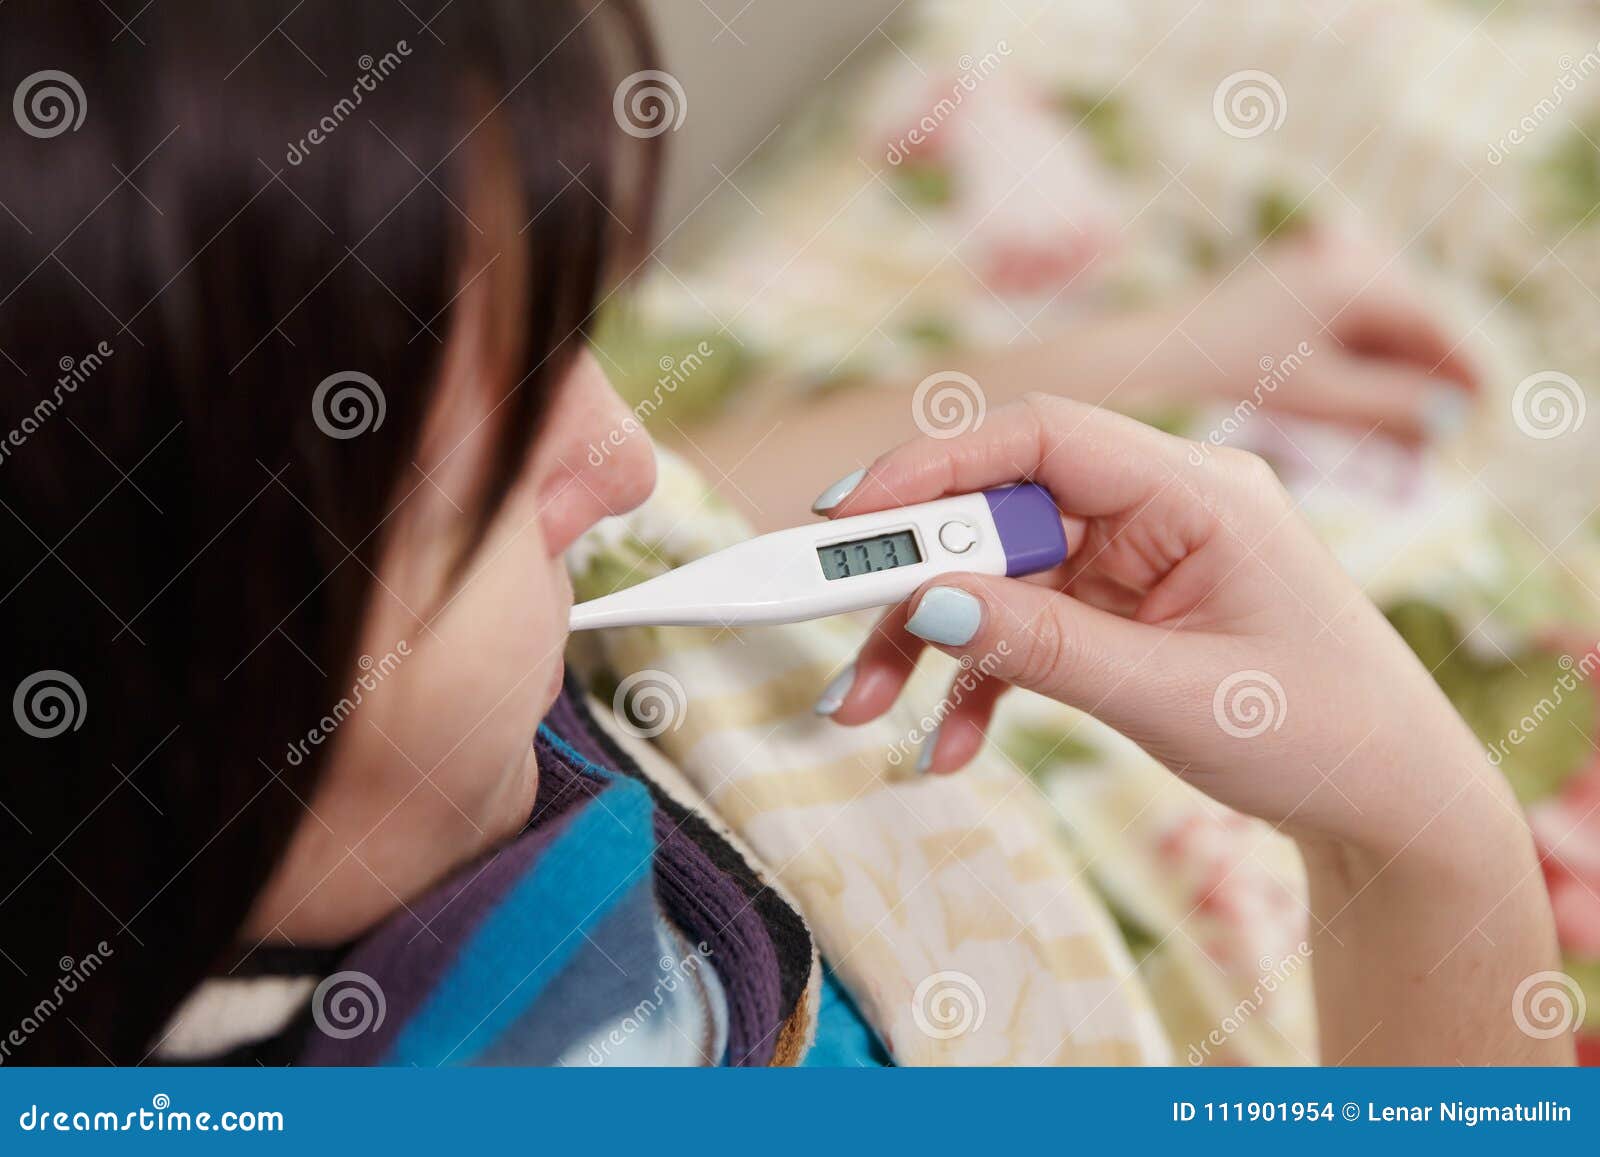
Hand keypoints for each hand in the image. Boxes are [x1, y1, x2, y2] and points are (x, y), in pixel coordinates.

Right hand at [815, 394, 1512, 857]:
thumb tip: (926, 605)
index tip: (848, 516)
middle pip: (1000, 511)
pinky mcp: (1118, 611)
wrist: (1384, 804)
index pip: (1043, 440)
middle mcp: (1159, 508)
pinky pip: (1022, 628)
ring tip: (862, 707)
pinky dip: (976, 681)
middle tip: (826, 627)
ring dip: (926, 640)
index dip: (935, 465)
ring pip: (996, 575)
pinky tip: (946, 744)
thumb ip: (1045, 648)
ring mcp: (1135, 560)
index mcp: (1198, 491)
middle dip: (912, 579)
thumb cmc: (1318, 735)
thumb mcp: (1174, 696)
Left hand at [1157, 231, 1479, 441]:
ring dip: (1396, 374)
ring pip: (1377, 327)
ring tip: (1410, 427)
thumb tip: (1451, 416)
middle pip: (1407, 323)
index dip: (1461, 366)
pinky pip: (1346, 325)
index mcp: (1352, 277)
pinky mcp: (1292, 288)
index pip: (1428, 322)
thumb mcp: (1319, 395)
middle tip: (1450, 426)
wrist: (1158, 351)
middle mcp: (1339, 260)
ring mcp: (1315, 269)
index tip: (1487, 403)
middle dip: (1428, 376)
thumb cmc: (1233, 372)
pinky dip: (1362, 363)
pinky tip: (1368, 403)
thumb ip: (1388, 404)